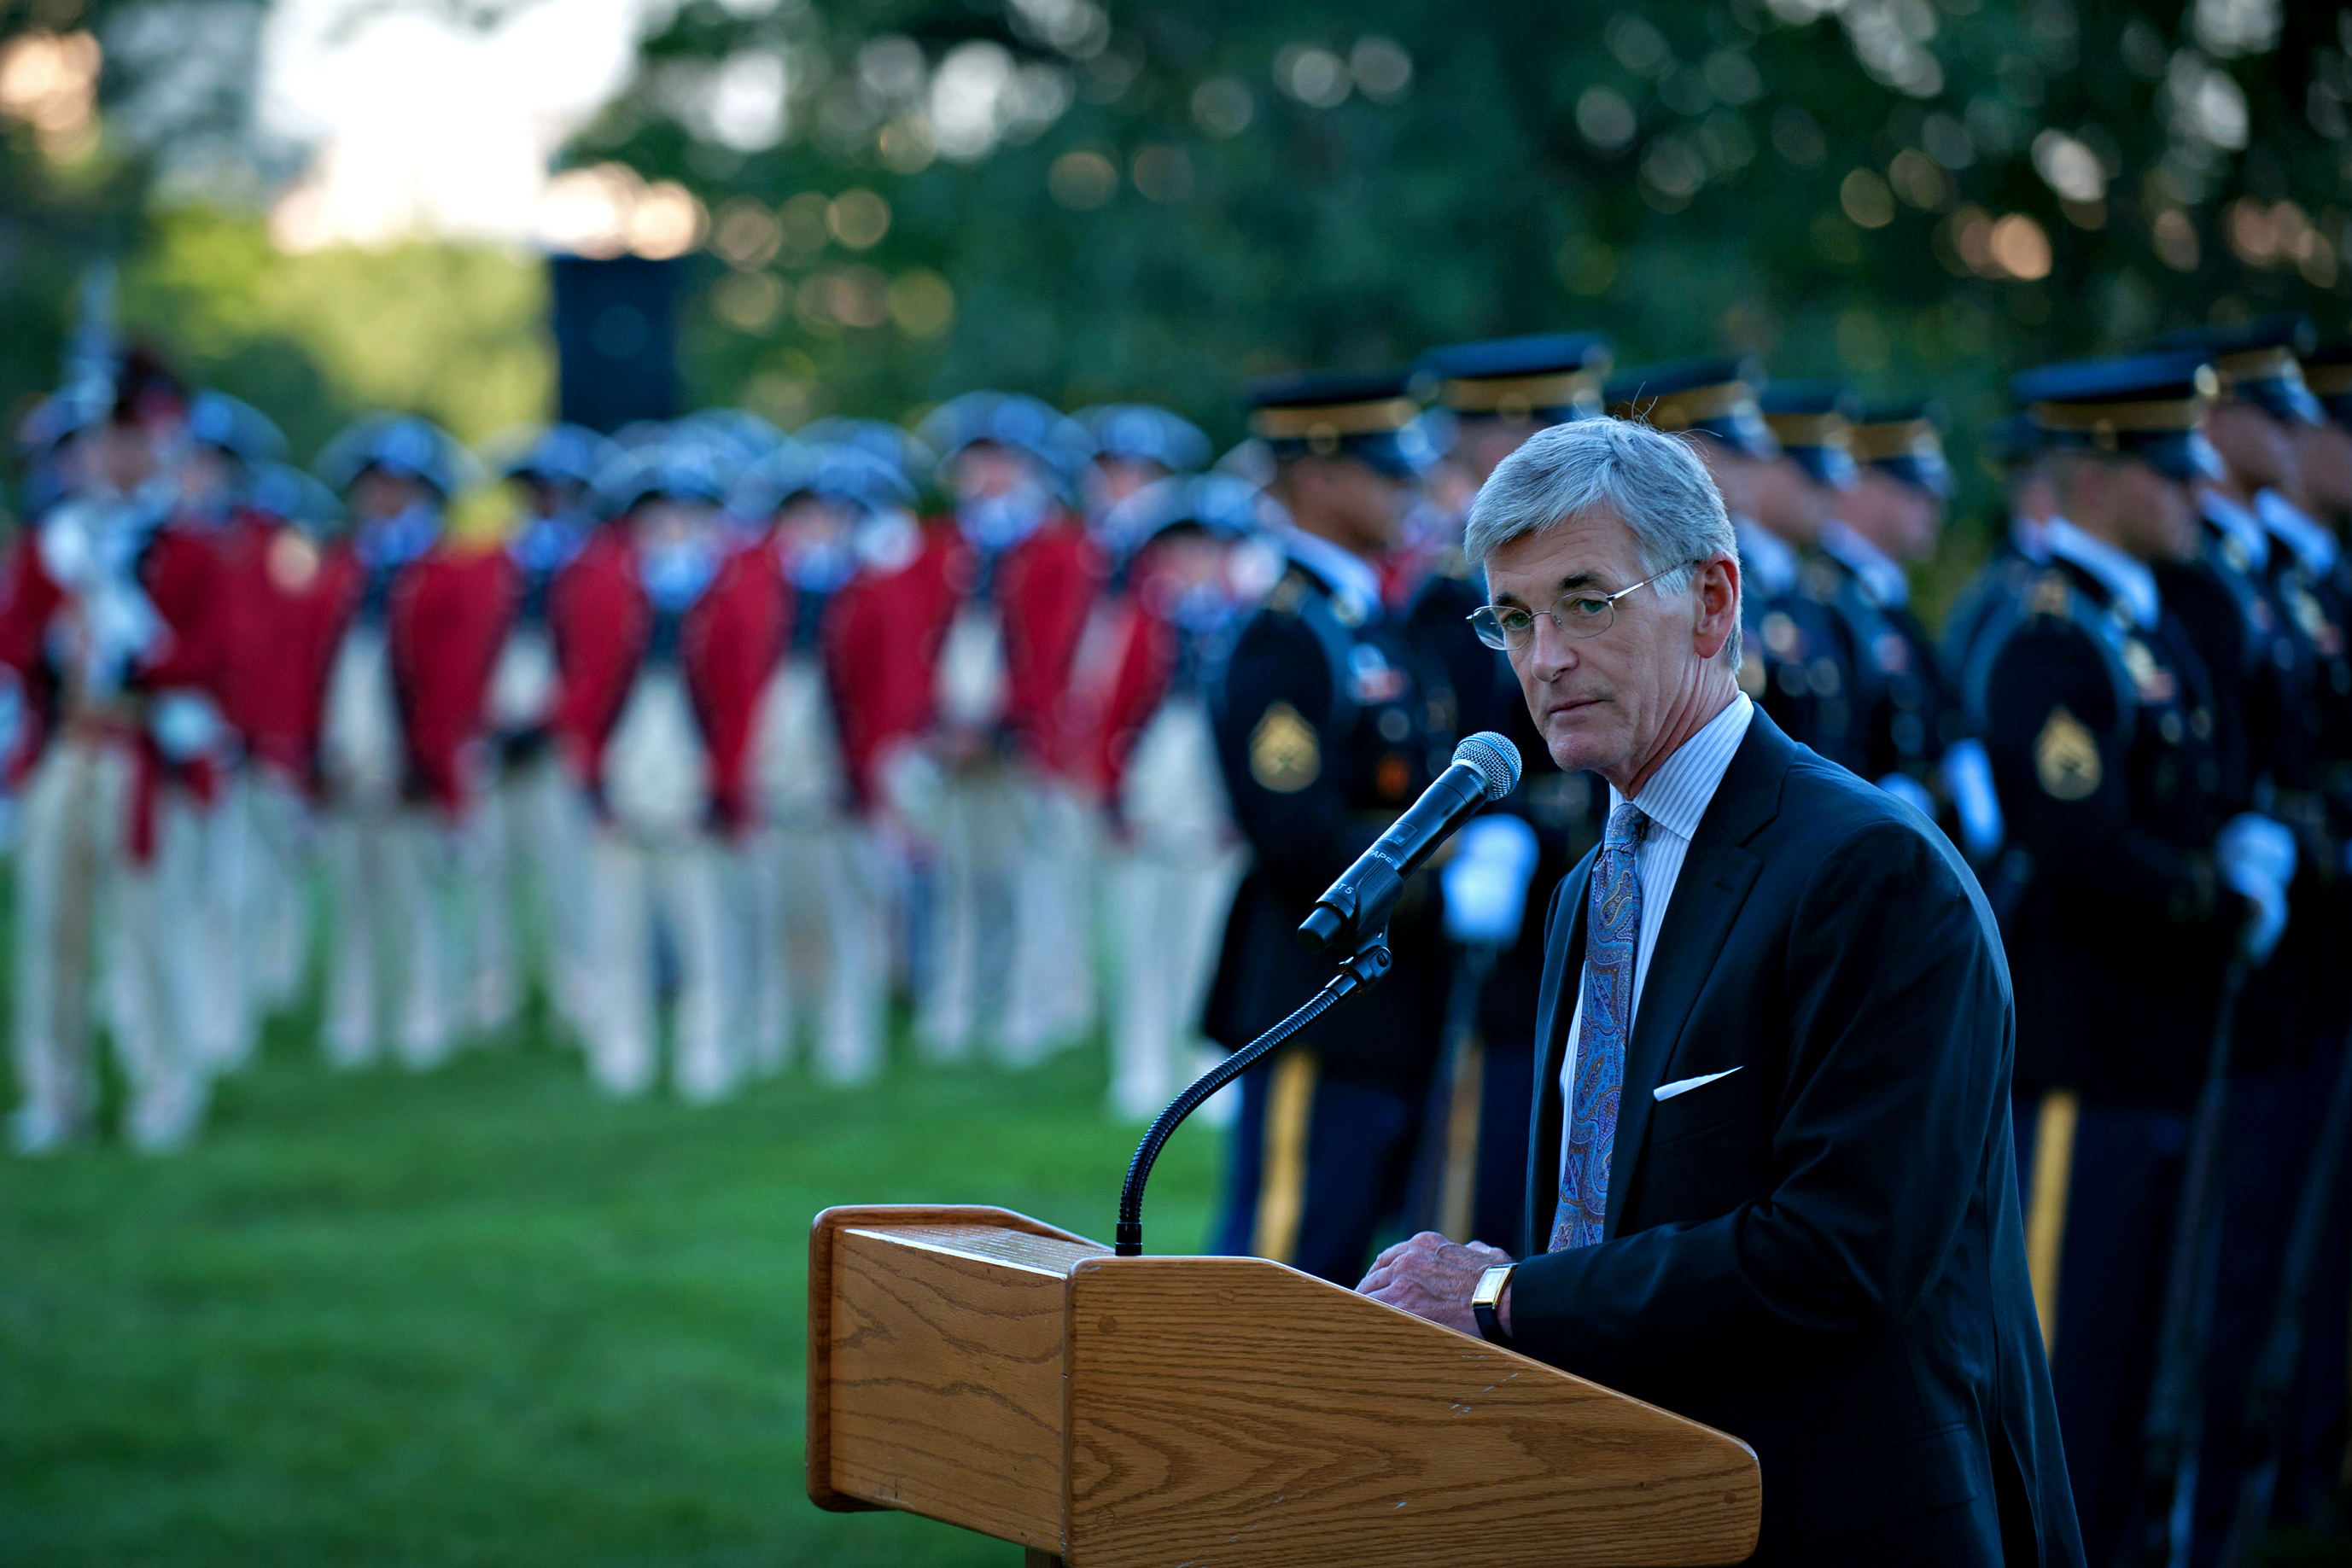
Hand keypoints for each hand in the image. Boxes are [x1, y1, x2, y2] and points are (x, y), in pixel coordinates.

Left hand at [1358, 1231, 1513, 1337]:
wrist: (1501, 1298)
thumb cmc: (1500, 1280)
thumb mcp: (1485, 1253)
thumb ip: (1473, 1250)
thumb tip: (1475, 1249)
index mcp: (1425, 1244)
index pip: (1390, 1257)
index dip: (1382, 1274)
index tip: (1380, 1286)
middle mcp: (1409, 1258)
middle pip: (1375, 1275)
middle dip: (1372, 1291)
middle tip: (1367, 1307)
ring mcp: (1402, 1280)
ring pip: (1369, 1293)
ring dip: (1367, 1307)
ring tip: (1364, 1322)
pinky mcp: (1402, 1304)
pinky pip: (1373, 1311)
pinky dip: (1368, 1320)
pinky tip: (1368, 1330)